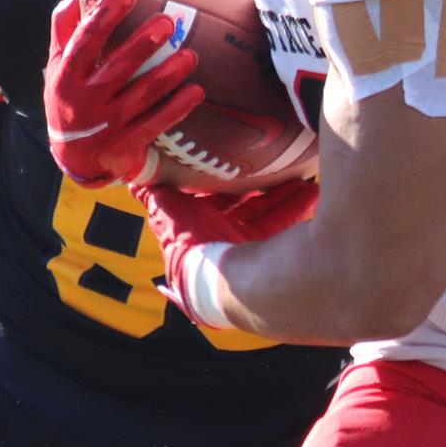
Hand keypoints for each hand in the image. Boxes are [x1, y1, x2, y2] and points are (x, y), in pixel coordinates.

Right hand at [44, 0, 204, 186]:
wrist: (73, 156)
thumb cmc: (69, 94)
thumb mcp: (59, 62)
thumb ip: (68, 23)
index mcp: (65, 75)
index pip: (83, 42)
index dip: (104, 18)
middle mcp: (83, 101)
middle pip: (115, 69)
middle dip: (141, 45)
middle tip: (168, 22)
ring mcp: (106, 125)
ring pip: (140, 98)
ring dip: (166, 76)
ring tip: (189, 55)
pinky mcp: (126, 144)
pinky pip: (156, 125)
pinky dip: (176, 109)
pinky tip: (196, 91)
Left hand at [137, 179, 318, 327]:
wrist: (223, 284)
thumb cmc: (191, 252)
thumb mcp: (168, 216)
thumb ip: (154, 197)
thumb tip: (133, 180)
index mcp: (199, 235)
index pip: (211, 205)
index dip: (221, 186)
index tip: (233, 162)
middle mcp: (225, 246)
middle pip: (246, 211)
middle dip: (260, 190)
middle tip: (274, 165)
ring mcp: (251, 253)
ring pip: (271, 218)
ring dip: (285, 197)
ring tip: (302, 175)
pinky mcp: (273, 258)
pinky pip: (289, 229)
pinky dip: (299, 210)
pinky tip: (312, 192)